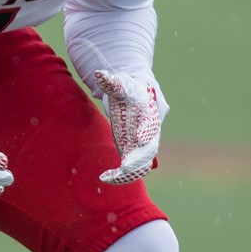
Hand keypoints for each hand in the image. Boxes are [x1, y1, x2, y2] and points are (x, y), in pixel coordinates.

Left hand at [91, 69, 164, 185]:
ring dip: (129, 172)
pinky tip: (105, 177)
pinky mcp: (134, 151)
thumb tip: (99, 74)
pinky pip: (132, 168)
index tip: (139, 138)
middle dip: (139, 158)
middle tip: (125, 166)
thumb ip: (111, 81)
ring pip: (143, 162)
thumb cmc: (129, 88)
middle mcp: (150, 131)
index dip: (147, 131)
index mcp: (149, 112)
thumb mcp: (120, 83)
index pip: (151, 123)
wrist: (136, 95)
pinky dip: (122, 175)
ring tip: (109, 177)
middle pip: (150, 148)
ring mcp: (143, 143)